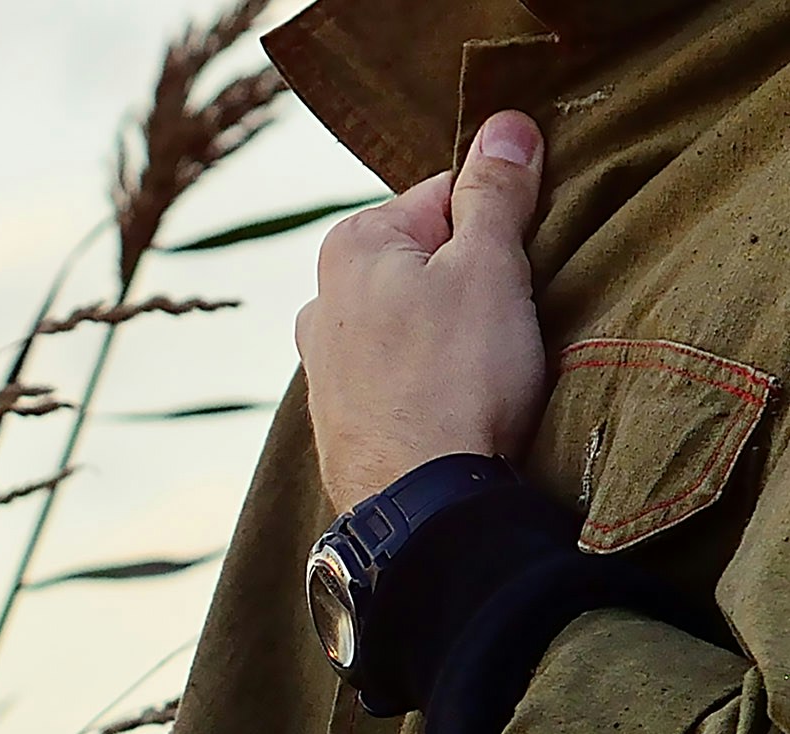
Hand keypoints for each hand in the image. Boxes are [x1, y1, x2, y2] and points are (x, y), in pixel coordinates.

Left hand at [297, 109, 550, 511]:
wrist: (422, 502)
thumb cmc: (456, 375)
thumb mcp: (489, 264)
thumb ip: (496, 192)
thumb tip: (506, 125)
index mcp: (349, 246)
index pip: (447, 195)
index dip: (498, 223)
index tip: (518, 262)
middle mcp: (320, 300)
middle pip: (429, 258)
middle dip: (474, 278)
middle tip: (503, 320)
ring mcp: (324, 364)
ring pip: (416, 318)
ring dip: (456, 331)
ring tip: (482, 367)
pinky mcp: (342, 416)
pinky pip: (404, 371)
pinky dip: (434, 376)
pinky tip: (457, 400)